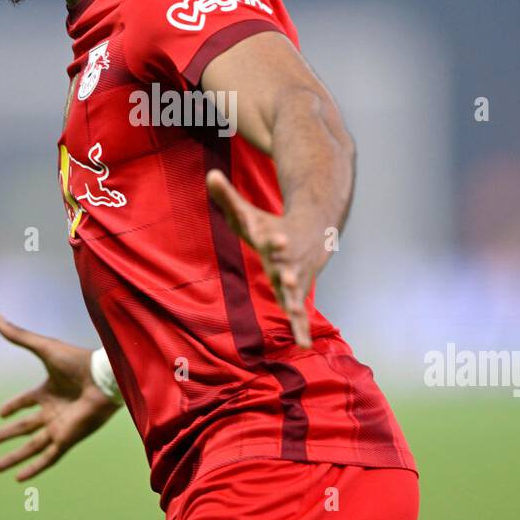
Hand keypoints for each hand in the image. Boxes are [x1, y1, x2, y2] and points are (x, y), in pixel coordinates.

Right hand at [0, 313, 121, 480]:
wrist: (104, 378)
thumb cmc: (77, 361)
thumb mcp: (43, 347)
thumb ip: (19, 335)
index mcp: (48, 391)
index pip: (26, 402)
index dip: (12, 407)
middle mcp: (53, 411)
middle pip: (22, 427)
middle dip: (2, 436)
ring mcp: (59, 426)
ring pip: (31, 446)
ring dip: (13, 456)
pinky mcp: (67, 438)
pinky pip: (48, 457)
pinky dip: (34, 468)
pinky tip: (19, 477)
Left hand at [205, 169, 328, 348]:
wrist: (310, 237)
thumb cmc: (270, 227)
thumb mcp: (248, 212)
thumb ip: (228, 197)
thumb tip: (210, 175)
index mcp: (273, 241)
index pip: (272, 238)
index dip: (274, 239)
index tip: (277, 239)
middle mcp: (286, 262)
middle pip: (287, 269)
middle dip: (289, 275)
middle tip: (291, 281)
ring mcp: (294, 280)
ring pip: (295, 294)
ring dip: (295, 304)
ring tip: (296, 314)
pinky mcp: (296, 296)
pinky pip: (298, 315)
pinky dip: (301, 328)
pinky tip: (303, 345)